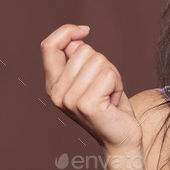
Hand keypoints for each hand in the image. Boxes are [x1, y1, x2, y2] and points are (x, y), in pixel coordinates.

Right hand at [40, 24, 142, 152]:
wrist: (121, 139)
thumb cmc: (109, 107)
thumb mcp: (90, 79)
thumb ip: (78, 60)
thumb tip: (75, 39)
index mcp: (53, 84)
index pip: (48, 46)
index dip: (66, 31)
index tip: (85, 30)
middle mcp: (56, 93)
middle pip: (83, 51)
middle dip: (103, 64)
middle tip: (105, 87)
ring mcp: (70, 100)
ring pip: (98, 61)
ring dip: (113, 75)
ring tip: (110, 95)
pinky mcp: (87, 105)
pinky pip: (108, 75)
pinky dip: (118, 84)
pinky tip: (114, 101)